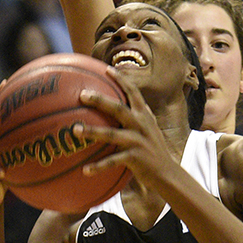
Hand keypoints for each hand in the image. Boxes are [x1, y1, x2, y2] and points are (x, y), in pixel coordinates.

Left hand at [74, 66, 182, 186]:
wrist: (168, 173)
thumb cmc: (153, 150)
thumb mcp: (149, 128)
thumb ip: (139, 115)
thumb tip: (124, 102)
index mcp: (144, 116)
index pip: (133, 92)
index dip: (121, 79)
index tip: (106, 69)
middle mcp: (141, 125)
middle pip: (118, 108)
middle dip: (100, 100)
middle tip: (82, 94)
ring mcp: (138, 141)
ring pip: (111, 134)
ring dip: (92, 131)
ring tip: (75, 130)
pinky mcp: (135, 159)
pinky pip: (113, 162)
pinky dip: (99, 166)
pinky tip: (85, 170)